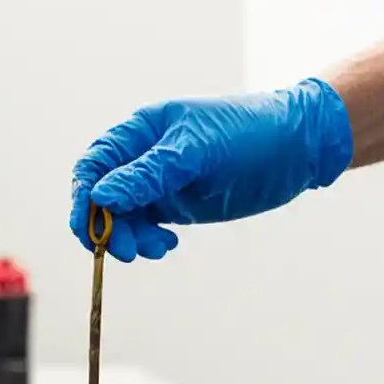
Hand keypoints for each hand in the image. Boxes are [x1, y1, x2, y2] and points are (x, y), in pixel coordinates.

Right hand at [68, 78, 353, 261]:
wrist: (299, 148)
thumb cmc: (251, 136)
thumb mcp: (199, 154)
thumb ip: (150, 174)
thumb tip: (101, 196)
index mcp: (141, 131)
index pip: (95, 165)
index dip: (85, 198)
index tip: (90, 231)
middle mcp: (144, 156)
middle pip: (103, 196)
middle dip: (108, 226)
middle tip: (129, 252)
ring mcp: (160, 181)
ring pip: (124, 217)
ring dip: (131, 237)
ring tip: (158, 249)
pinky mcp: (178, 203)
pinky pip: (147, 225)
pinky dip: (150, 240)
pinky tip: (169, 245)